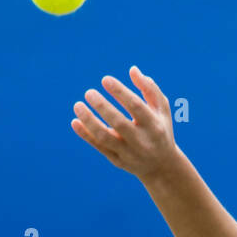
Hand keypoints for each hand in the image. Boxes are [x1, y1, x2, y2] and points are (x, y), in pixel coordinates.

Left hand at [71, 66, 178, 181]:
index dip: (120, 92)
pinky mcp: (118, 161)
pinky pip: (99, 147)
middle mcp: (142, 141)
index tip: (105, 79)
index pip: (136, 107)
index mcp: (154, 126)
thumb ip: (150, 89)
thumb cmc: (159, 130)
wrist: (161, 166)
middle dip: (102, 107)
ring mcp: (128, 153)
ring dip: (89, 121)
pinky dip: (86, 135)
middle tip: (89, 92)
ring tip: (77, 105)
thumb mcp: (162, 110)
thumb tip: (132, 70)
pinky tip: (75, 122)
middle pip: (120, 123)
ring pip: (105, 137)